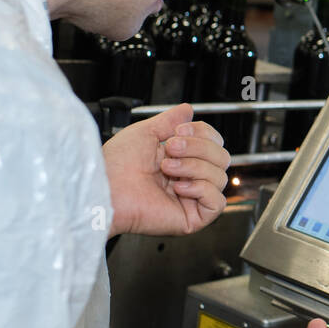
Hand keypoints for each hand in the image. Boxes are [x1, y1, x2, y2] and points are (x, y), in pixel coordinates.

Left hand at [103, 103, 229, 237]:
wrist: (106, 188)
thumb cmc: (116, 165)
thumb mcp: (146, 132)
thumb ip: (170, 120)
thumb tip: (187, 110)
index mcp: (181, 160)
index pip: (214, 143)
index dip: (204, 134)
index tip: (179, 131)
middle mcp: (189, 178)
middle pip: (222, 158)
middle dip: (198, 148)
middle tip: (171, 149)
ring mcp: (192, 199)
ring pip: (220, 177)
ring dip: (193, 167)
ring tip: (167, 169)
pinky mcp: (193, 218)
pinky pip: (218, 201)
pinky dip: (201, 189)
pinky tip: (178, 188)